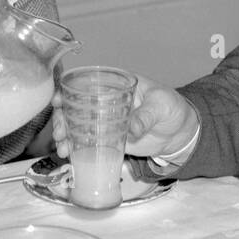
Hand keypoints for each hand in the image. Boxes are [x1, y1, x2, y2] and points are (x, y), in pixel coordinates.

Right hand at [51, 72, 198, 159]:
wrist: (180, 132)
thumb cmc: (172, 108)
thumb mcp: (160, 106)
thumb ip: (145, 117)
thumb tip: (130, 130)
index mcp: (117, 85)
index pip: (88, 84)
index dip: (69, 90)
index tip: (58, 101)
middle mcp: (107, 102)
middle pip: (76, 106)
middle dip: (62, 117)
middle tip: (60, 131)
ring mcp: (106, 121)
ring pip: (79, 125)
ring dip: (66, 134)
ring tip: (62, 147)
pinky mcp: (110, 138)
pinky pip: (89, 141)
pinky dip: (77, 147)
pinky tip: (68, 154)